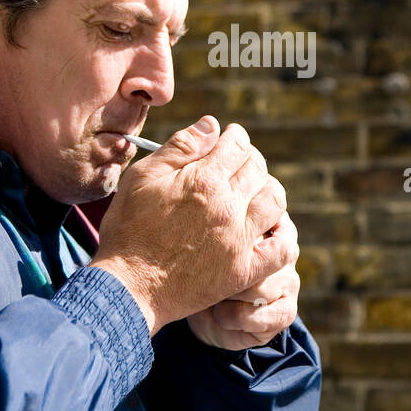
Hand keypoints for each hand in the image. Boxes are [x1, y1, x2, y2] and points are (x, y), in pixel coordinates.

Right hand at [89, 116, 287, 336]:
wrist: (127, 286)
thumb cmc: (128, 229)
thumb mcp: (142, 177)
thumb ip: (180, 147)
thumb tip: (211, 124)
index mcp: (204, 180)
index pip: (237, 144)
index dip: (233, 136)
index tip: (228, 138)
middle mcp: (228, 207)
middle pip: (258, 168)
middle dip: (250, 158)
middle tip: (239, 162)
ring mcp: (240, 240)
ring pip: (275, 200)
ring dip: (268, 188)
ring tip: (254, 190)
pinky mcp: (243, 270)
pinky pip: (281, 249)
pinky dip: (283, 234)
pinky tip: (271, 228)